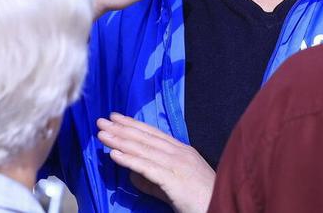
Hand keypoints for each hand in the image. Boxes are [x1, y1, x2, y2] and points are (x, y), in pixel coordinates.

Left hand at [97, 114, 215, 212]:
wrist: (221, 206)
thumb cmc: (201, 199)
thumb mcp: (174, 185)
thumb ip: (153, 179)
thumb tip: (132, 174)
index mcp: (182, 150)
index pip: (153, 133)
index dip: (133, 124)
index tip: (116, 117)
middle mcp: (179, 152)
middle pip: (145, 138)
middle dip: (121, 128)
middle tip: (101, 121)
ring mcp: (177, 164)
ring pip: (143, 149)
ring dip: (120, 141)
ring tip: (102, 134)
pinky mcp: (174, 179)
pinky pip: (147, 168)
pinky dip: (129, 160)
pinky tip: (114, 155)